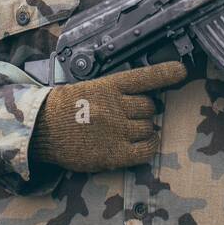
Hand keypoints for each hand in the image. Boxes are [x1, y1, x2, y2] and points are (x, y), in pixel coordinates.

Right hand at [29, 62, 186, 173]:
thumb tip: (142, 95)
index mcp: (108, 86)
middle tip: (131, 115)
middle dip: (145, 111)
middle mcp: (115, 106)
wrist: (42, 129)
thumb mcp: (89, 88)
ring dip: (144, 129)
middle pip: (149, 107)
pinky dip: (149, 146)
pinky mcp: (114, 153)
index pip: (145, 77)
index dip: (166, 74)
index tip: (181, 71)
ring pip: (148, 127)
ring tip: (129, 130)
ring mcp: (116, 130)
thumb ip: (114, 90)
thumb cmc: (64, 107)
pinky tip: (144, 143)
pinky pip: (145, 150)